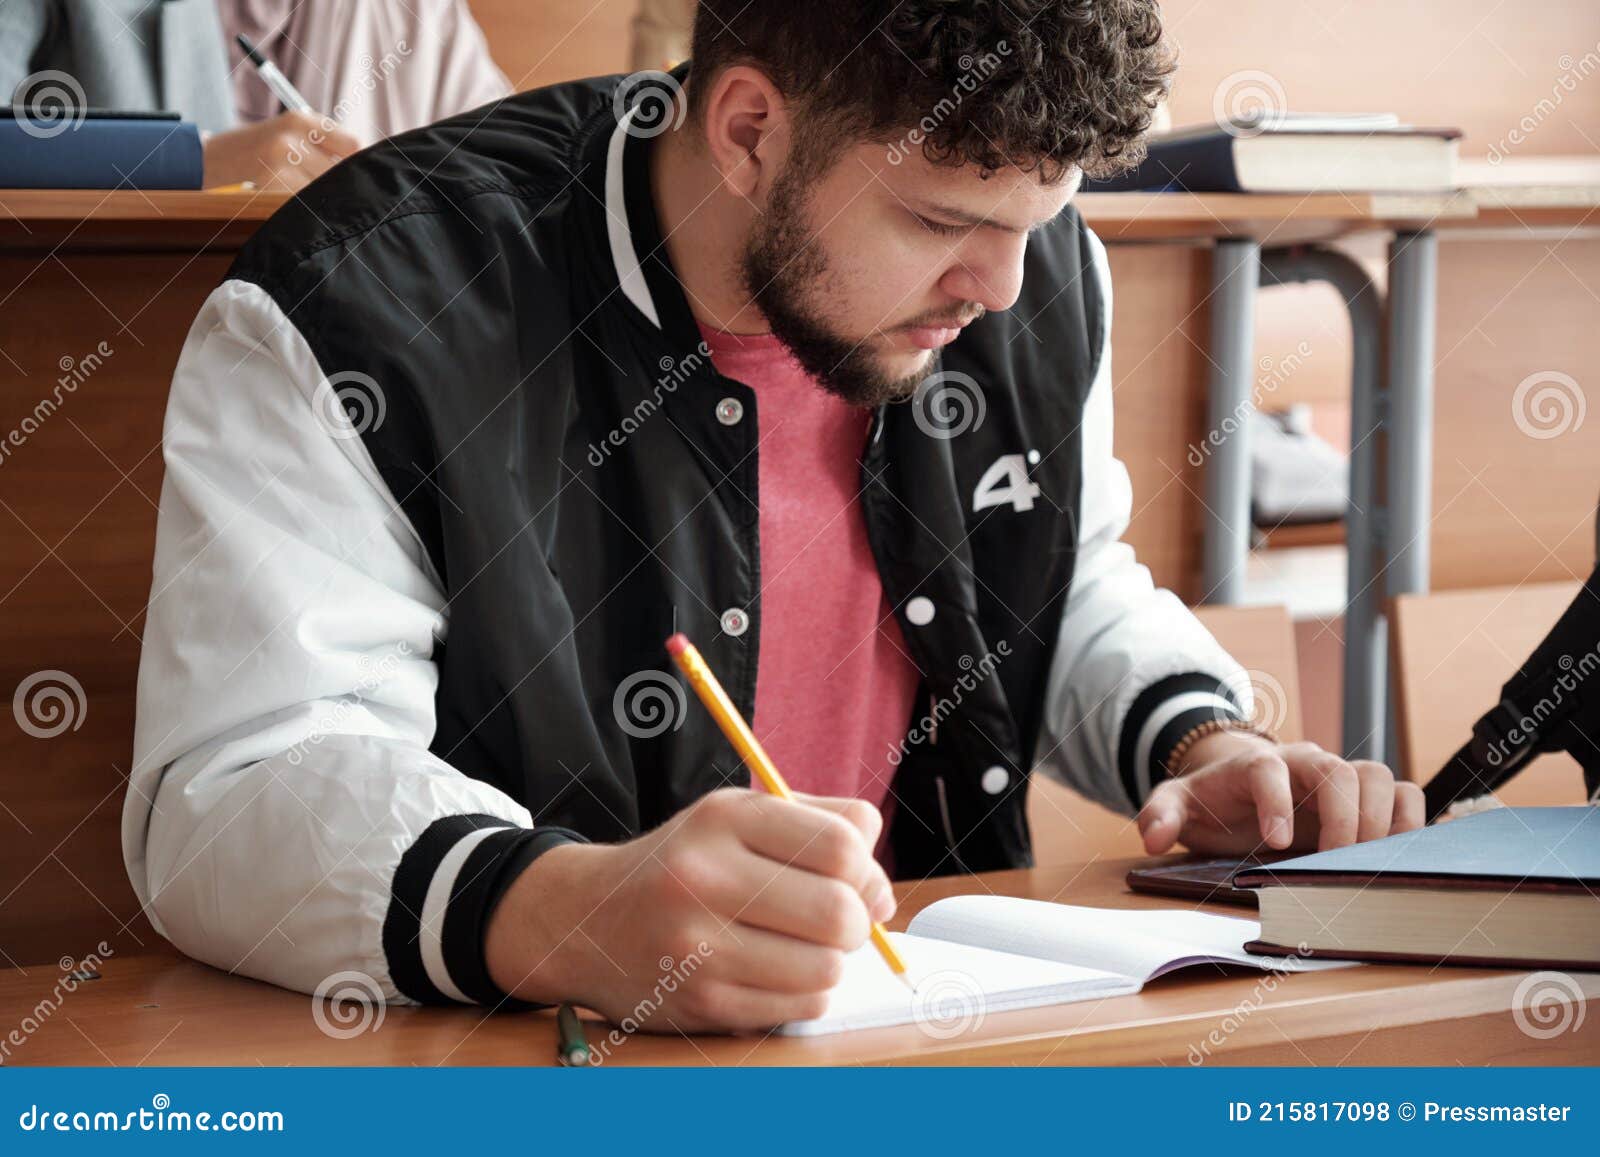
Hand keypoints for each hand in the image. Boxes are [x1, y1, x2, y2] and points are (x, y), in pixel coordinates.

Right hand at [202, 111, 360, 191]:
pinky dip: (305, 202)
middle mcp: (291, 138)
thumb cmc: (266, 146)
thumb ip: (328, 143)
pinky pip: (303, 199)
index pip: (351, 145)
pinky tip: (295, 197)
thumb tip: (366, 166)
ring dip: (323, 195)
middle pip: (338, 170)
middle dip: (339, 181)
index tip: (355, 172)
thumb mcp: (294, 131)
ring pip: (323, 188)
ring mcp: (280, 162)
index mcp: (302, 120)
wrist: (218, 156)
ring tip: (309, 190)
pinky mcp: (271, 184)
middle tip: (336, 188)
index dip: (357, 161)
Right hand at [483, 788, 893, 1031]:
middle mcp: (705, 878)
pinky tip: (778, 971)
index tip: (857, 882)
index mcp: (724, 818)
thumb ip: (823, 826)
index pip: (841, 845)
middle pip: (841, 913)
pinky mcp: (701, 1003)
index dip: (867, 870)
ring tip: (803, 946)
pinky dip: (807, 992)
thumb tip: (884, 893)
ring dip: (832, 961)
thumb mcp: (739, 817)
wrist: (587, 921)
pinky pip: (801, 1006)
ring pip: (827, 968)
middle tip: (838, 920)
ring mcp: (698, 947)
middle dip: (857, 922)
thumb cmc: (685, 864)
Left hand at [1136, 730, 1424, 855]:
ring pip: (1377, 776)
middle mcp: (1304, 764)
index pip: (1268, 770)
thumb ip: (1161, 814)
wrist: (1239, 790)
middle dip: (1342, 818)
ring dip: (1381, 820)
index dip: (1276, 802)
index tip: (1278, 844)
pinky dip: (1412, 822)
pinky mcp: (1366, 797)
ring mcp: (1339, 777)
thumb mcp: (1177, 805)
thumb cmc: (1213, 801)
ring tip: (1370, 864)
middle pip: (1337, 770)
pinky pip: (1403, 794)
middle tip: (1336, 864)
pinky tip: (1402, 857)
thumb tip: (1152, 836)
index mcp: (1255, 764)